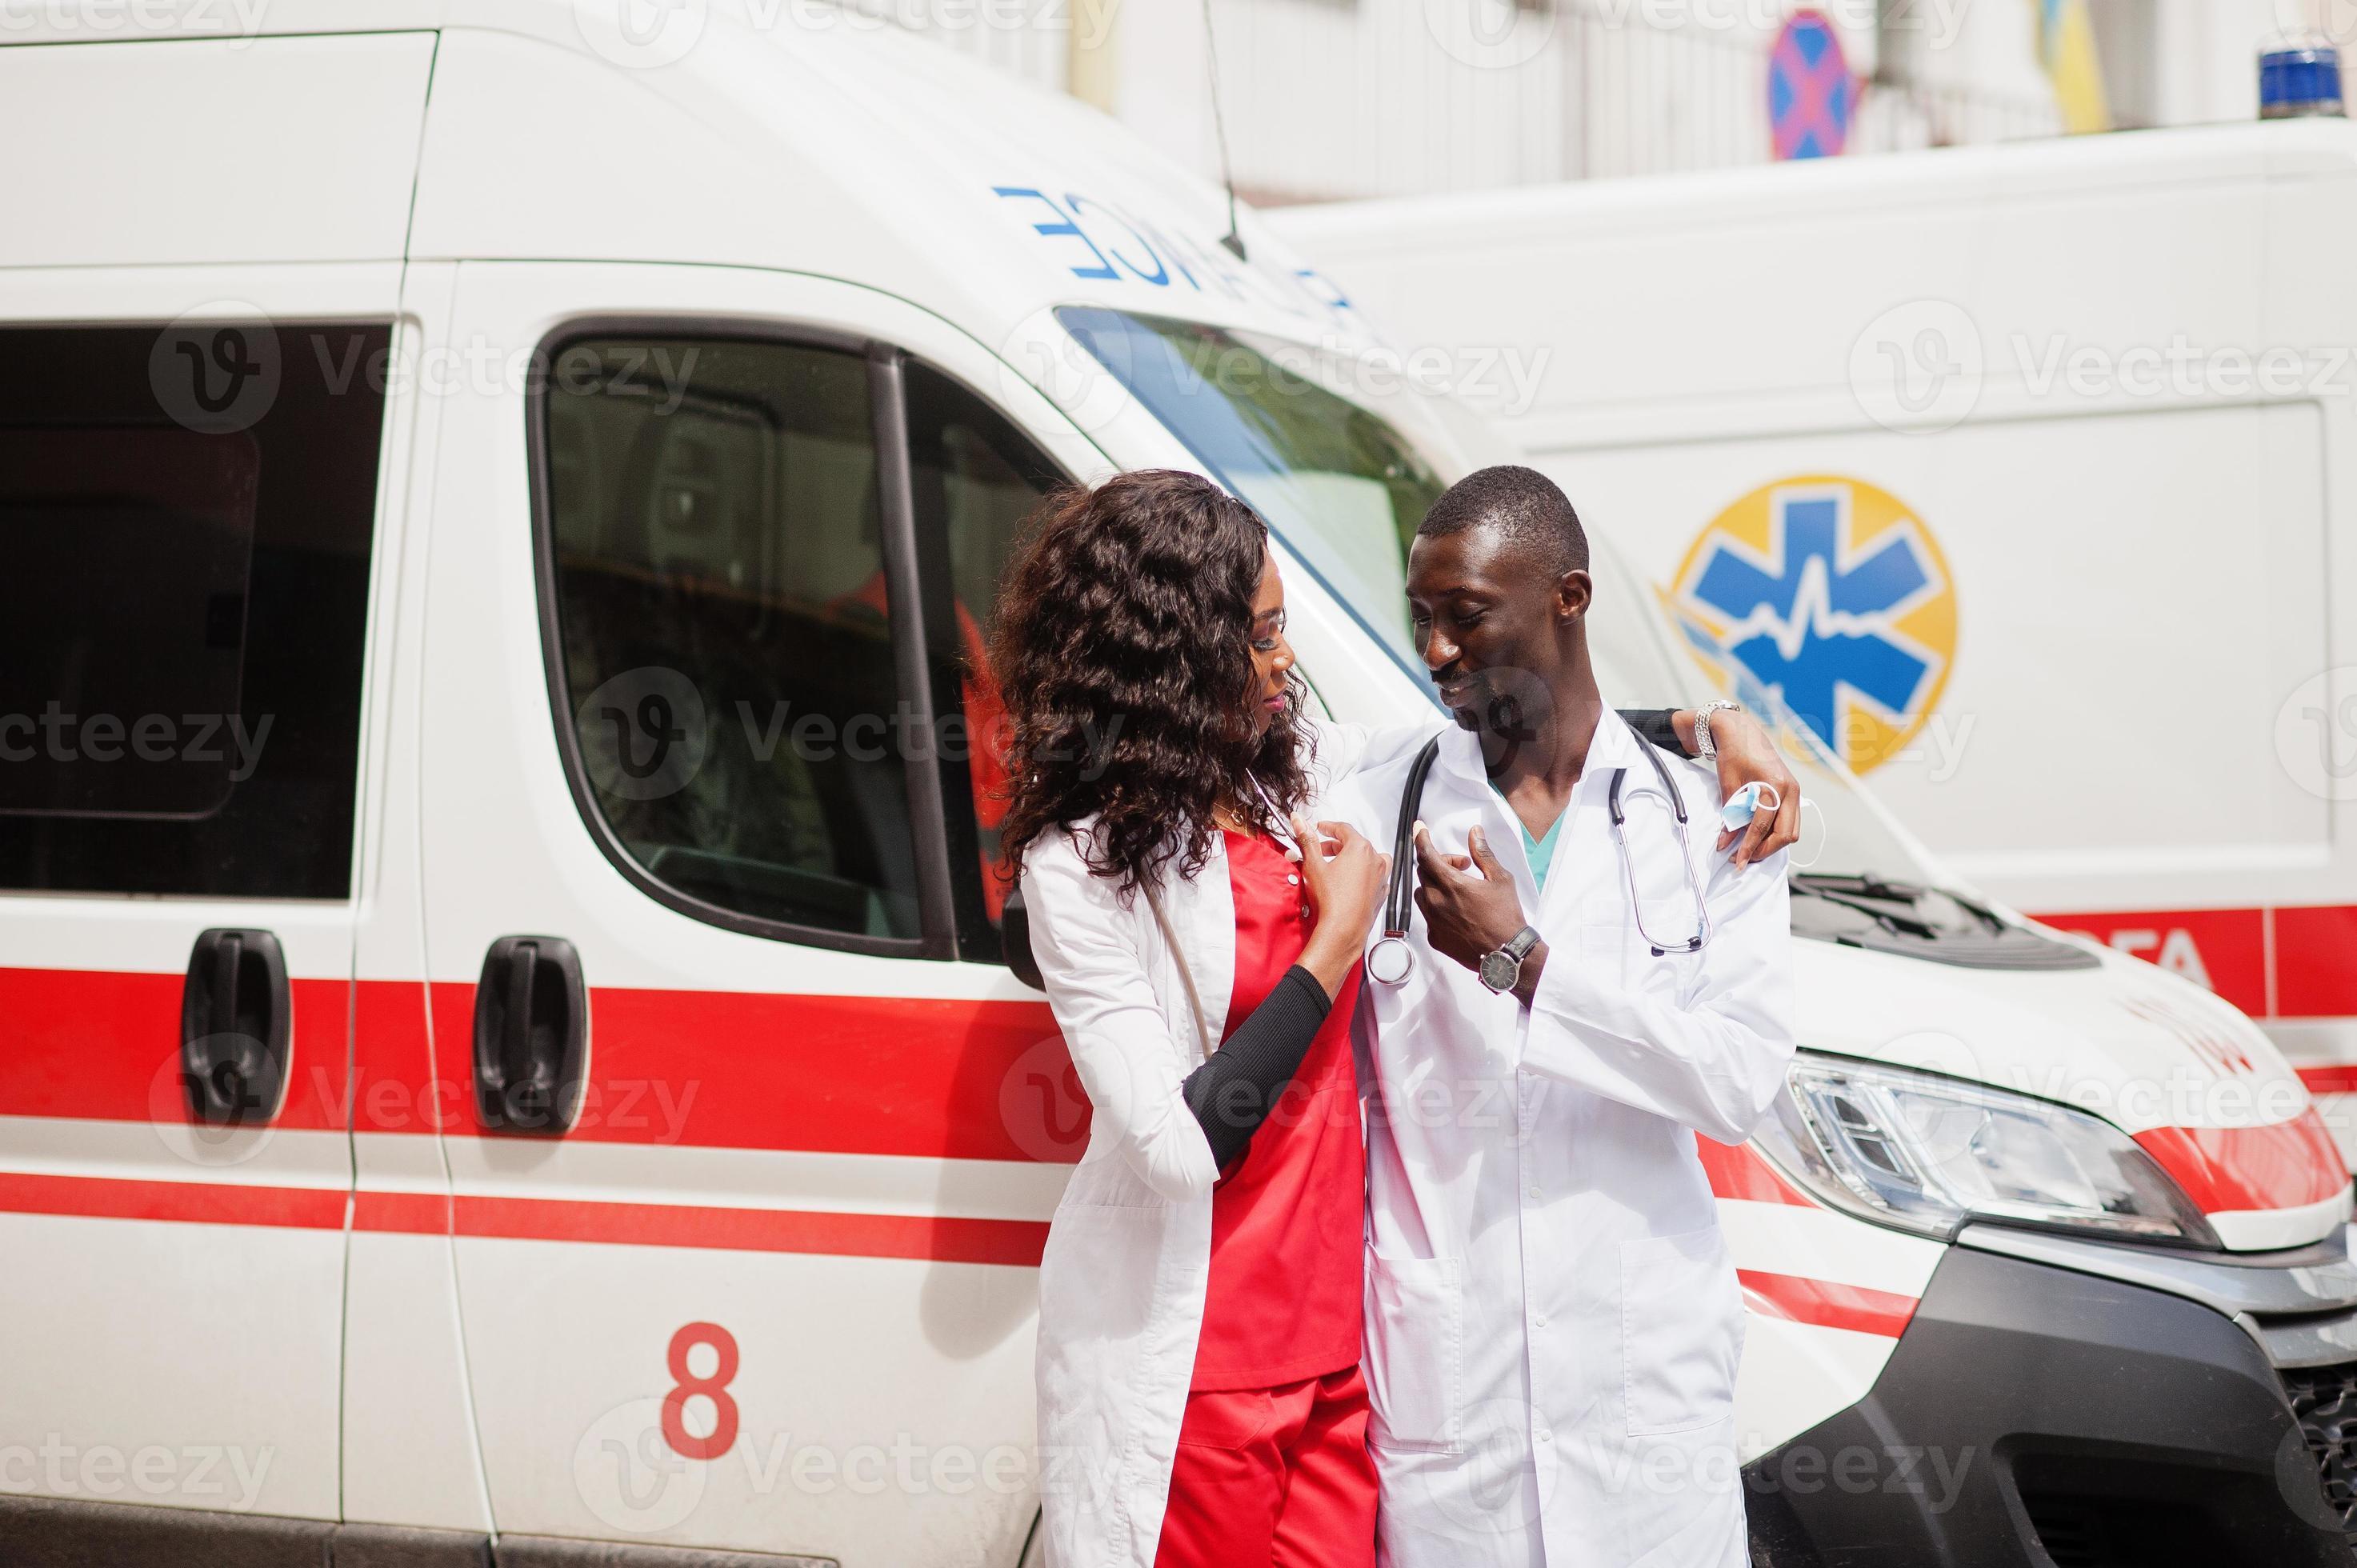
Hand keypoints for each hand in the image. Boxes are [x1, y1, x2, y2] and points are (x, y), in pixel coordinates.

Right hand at [1294, 816, 1387, 997]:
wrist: (1343, 929)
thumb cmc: (1331, 899)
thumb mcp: (1313, 865)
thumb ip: (1307, 840)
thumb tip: (1299, 821)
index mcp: (1360, 848)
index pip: (1344, 829)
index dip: (1329, 827)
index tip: (1320, 828)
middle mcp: (1375, 860)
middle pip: (1355, 843)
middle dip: (1336, 845)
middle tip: (1321, 850)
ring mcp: (1381, 877)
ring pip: (1369, 859)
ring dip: (1353, 858)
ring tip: (1338, 865)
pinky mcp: (1381, 893)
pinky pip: (1375, 877)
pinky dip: (1364, 874)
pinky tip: (1351, 881)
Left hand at [1412, 822, 1527, 972]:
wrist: (1506, 954)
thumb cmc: (1506, 917)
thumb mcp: (1500, 879)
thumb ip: (1482, 854)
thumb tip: (1475, 832)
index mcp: (1452, 884)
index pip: (1426, 854)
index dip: (1421, 838)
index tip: (1419, 829)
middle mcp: (1437, 902)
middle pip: (1424, 871)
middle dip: (1440, 862)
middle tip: (1462, 866)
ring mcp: (1432, 921)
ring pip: (1422, 892)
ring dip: (1435, 884)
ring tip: (1458, 888)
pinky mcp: (1434, 937)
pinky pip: (1427, 914)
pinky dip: (1437, 906)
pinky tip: (1457, 910)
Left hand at [1707, 710, 1800, 866]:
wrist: (1741, 732)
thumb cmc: (1733, 755)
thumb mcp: (1728, 786)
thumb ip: (1730, 816)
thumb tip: (1725, 845)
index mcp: (1774, 784)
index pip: (1763, 825)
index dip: (1749, 846)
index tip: (1736, 861)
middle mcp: (1790, 789)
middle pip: (1785, 834)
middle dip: (1764, 850)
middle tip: (1742, 859)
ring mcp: (1794, 791)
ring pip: (1791, 831)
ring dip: (1771, 844)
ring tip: (1748, 851)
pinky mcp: (1792, 793)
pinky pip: (1789, 821)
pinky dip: (1775, 833)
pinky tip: (1758, 838)